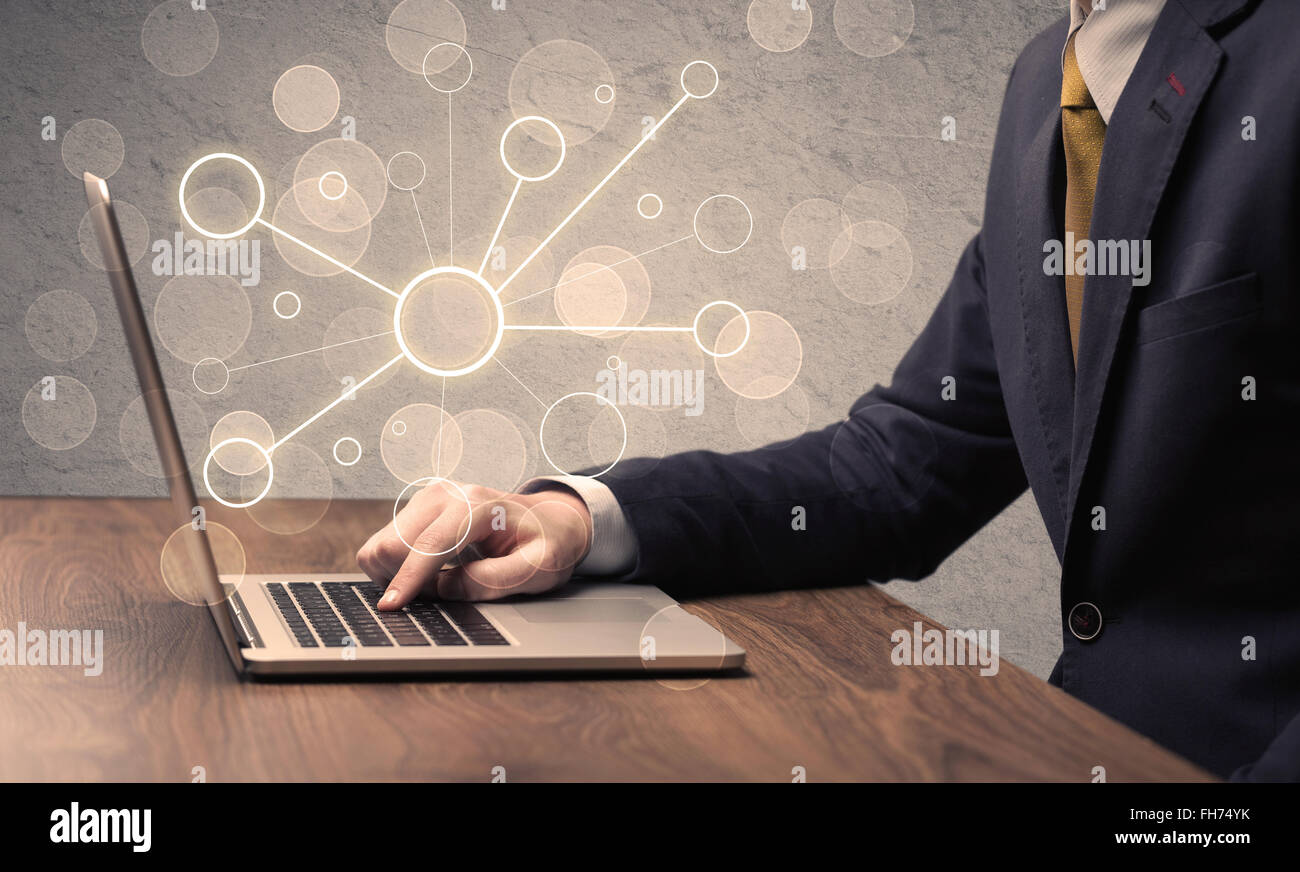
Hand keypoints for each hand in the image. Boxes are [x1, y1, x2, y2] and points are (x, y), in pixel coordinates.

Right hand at [356, 480, 592, 609]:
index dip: (409, 580)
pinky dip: (400, 566)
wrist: (550, 519)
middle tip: (439, 594)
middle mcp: (446, 494)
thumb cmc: (548, 544)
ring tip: (440, 582)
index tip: (391, 607)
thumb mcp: (539, 569)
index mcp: (477, 506)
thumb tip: (445, 589)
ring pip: (382, 544)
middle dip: (405, 579)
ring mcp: (429, 498)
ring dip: (400, 574)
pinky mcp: (420, 508)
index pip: (430, 545)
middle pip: (392, 543)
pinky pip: (387, 544)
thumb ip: (493, 581)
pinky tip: (431, 571)